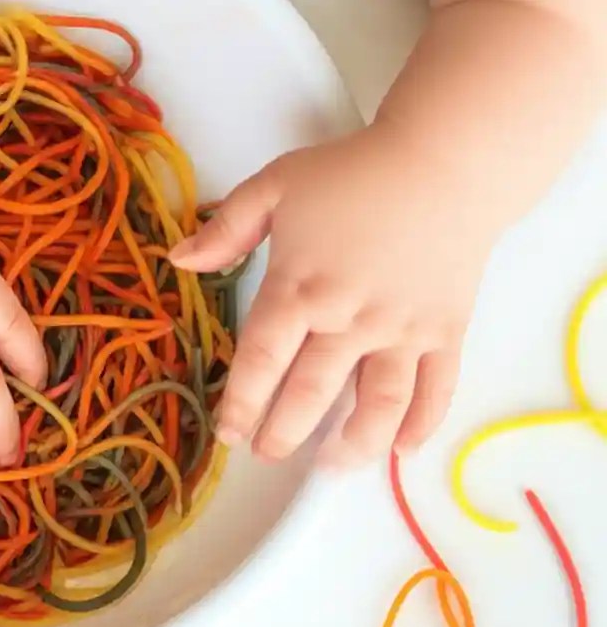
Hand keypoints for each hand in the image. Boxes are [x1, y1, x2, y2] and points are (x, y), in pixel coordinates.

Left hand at [170, 126, 493, 467]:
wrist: (446, 160)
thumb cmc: (354, 172)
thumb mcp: (276, 185)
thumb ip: (226, 228)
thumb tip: (178, 260)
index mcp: (299, 288)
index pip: (261, 360)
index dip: (241, 403)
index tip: (229, 433)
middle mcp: (349, 319)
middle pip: (310, 394)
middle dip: (283, 433)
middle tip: (267, 451)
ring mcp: (401, 330)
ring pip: (376, 405)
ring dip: (352, 445)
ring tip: (330, 466)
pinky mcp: (444, 331)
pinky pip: (434, 389)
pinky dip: (420, 425)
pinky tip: (400, 450)